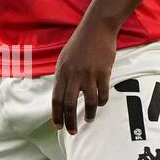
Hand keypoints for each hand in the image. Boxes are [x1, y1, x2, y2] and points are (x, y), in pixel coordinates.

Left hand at [51, 17, 117, 134]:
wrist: (97, 28)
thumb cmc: (80, 44)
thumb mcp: (64, 59)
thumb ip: (63, 77)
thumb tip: (62, 97)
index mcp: (62, 71)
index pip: (56, 99)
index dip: (56, 115)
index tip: (57, 126)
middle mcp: (74, 74)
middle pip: (69, 104)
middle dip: (70, 121)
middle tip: (72, 131)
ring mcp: (89, 73)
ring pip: (89, 102)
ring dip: (89, 114)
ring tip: (89, 120)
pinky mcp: (103, 72)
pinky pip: (102, 93)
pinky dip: (101, 102)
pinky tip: (100, 104)